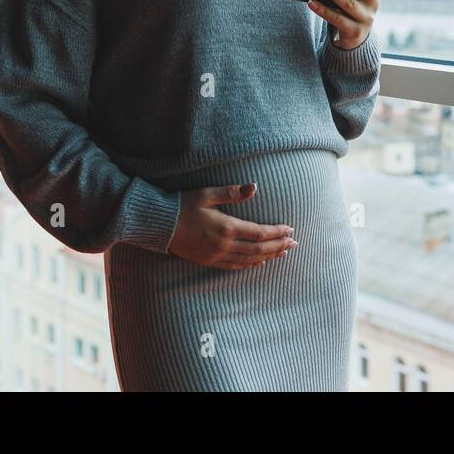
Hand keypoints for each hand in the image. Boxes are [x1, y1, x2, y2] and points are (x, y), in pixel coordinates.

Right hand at [167, 183, 297, 269]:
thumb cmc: (183, 205)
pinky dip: (250, 264)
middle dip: (278, 246)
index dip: (277, 232)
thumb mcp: (207, 194)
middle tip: (294, 244)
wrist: (159, 225)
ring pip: (249, 259)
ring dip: (268, 256)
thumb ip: (232, 192)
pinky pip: (235, 266)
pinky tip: (260, 262)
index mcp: (226, 227)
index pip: (259, 232)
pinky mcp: (209, 261)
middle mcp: (224, 245)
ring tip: (283, 253)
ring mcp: (216, 255)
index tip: (290, 229)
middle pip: (258, 248)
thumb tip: (254, 187)